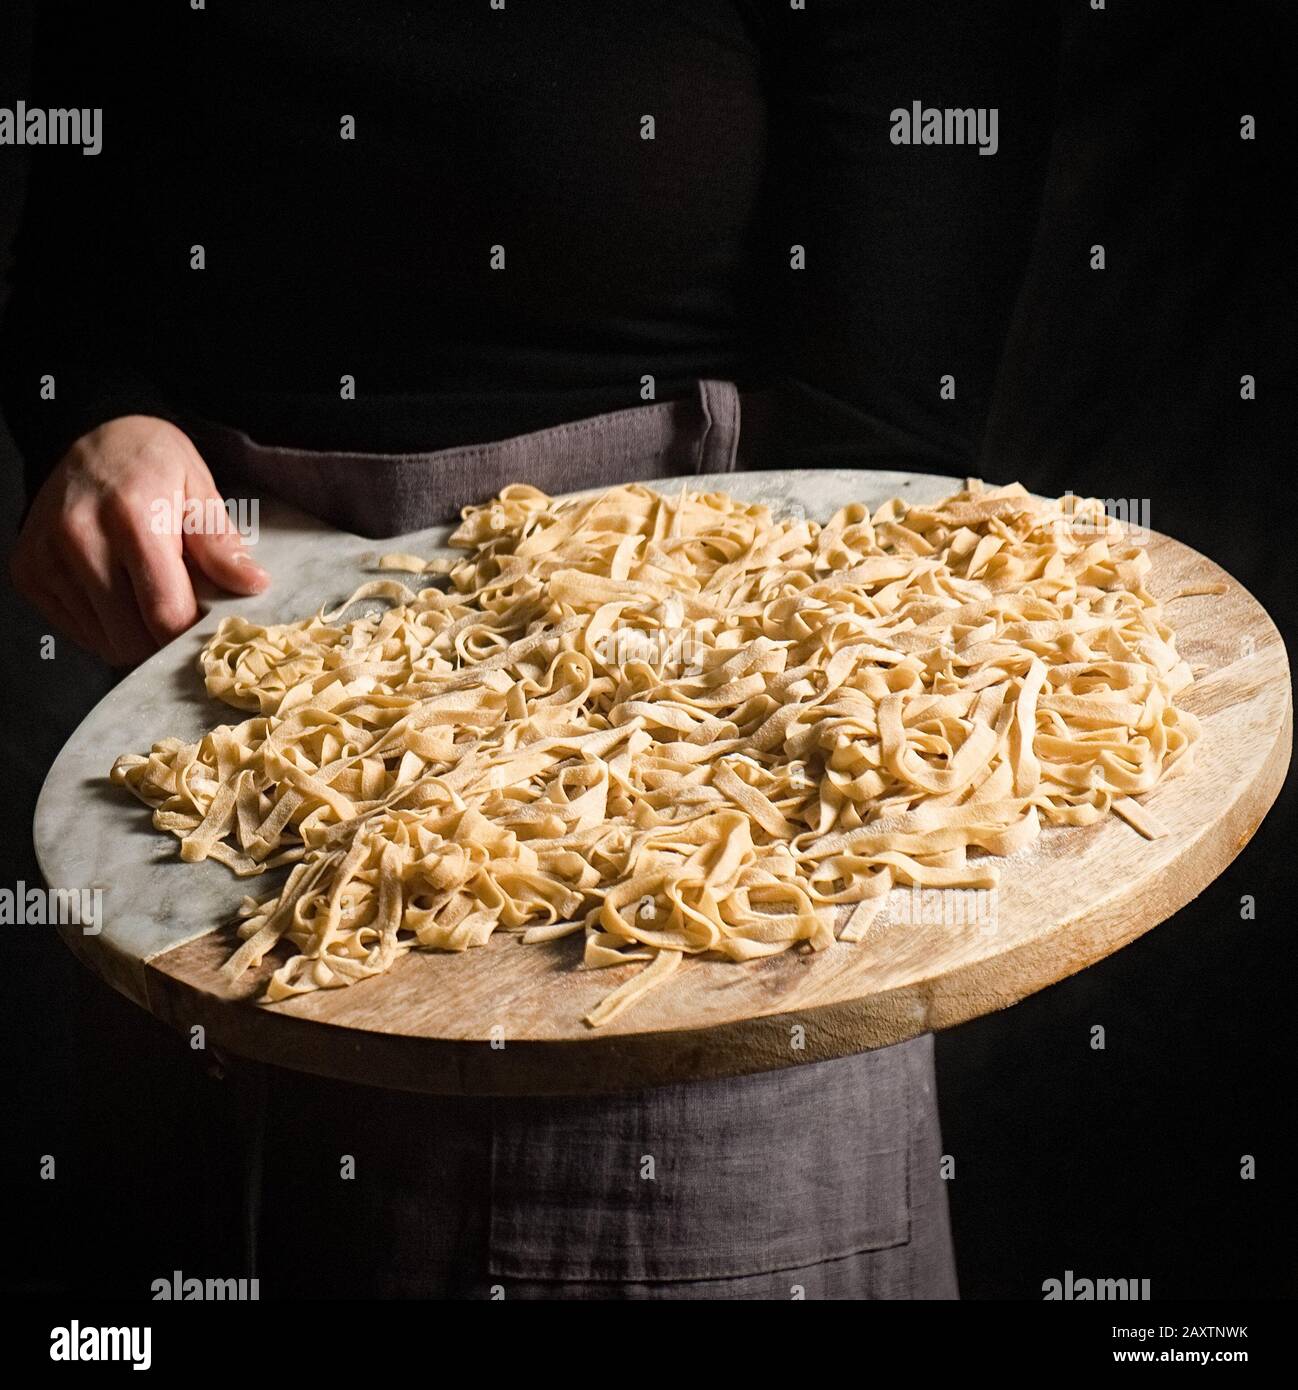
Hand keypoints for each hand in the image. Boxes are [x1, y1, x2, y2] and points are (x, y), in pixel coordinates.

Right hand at [10, 414, 269, 665]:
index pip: (165, 612)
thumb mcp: (198, 490)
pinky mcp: (27, 572)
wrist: (90, 436)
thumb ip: (220, 543)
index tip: (207, 628)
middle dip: (164, 640)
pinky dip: (104, 628)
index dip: (191, 634)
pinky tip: (118, 595)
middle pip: (131, 637)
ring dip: (133, 635)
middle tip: (181, 614)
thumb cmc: (151, 464)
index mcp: (130, 518)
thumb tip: (253, 585)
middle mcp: (79, 539)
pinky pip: (76, 631)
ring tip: (148, 598)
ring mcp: (46, 558)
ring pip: (102, 640)